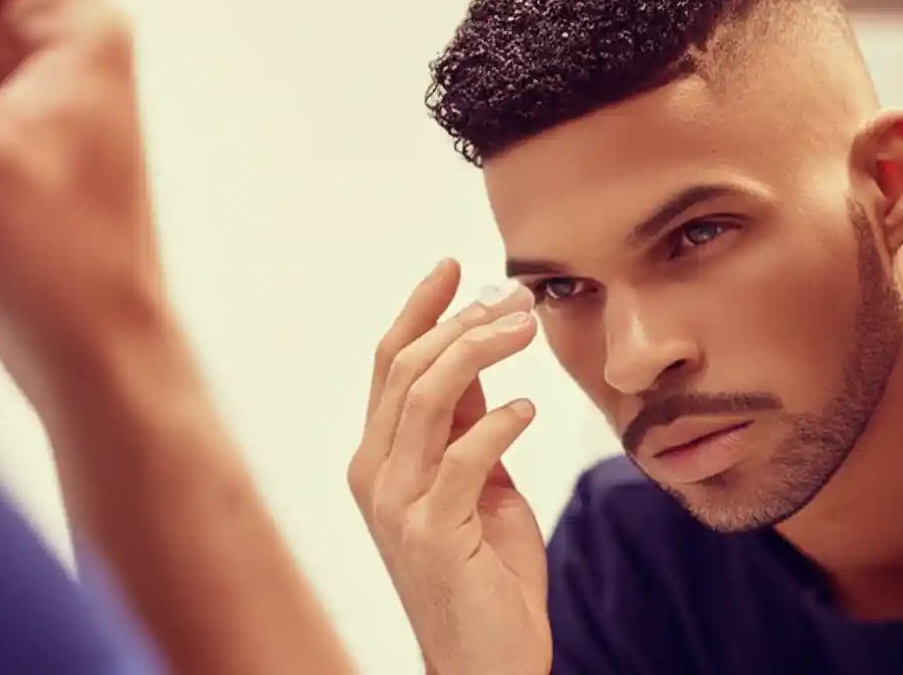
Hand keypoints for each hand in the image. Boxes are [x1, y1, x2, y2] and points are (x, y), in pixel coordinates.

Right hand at [348, 259, 551, 674]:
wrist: (486, 663)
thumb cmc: (486, 576)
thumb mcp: (478, 485)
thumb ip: (468, 427)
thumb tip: (480, 357)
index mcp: (378, 459)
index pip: (388, 366)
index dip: (419, 311)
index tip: (454, 268)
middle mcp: (375, 476)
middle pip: (405, 371)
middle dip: (459, 322)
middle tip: (513, 298)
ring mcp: (399, 507)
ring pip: (426, 399)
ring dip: (477, 353)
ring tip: (524, 330)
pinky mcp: (434, 535)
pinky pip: (465, 457)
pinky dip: (498, 424)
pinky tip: (528, 409)